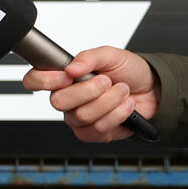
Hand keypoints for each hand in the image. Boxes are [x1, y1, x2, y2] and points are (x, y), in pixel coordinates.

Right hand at [22, 46, 159, 142]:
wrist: (153, 90)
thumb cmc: (129, 72)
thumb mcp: (111, 55)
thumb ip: (89, 57)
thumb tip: (71, 67)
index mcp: (63, 79)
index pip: (34, 80)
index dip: (45, 80)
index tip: (67, 76)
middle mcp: (66, 100)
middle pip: (58, 102)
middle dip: (89, 90)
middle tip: (106, 81)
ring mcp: (78, 118)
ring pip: (82, 115)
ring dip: (109, 100)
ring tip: (122, 91)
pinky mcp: (93, 133)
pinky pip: (97, 129)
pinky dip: (117, 114)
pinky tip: (126, 106)